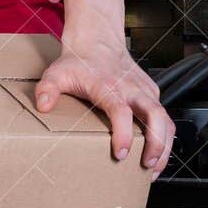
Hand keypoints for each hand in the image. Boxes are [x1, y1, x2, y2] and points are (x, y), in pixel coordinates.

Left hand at [35, 42, 172, 173]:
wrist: (97, 39)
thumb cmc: (79, 61)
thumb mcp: (57, 73)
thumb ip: (47, 88)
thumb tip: (43, 105)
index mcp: (108, 86)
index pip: (121, 111)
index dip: (123, 134)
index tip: (121, 153)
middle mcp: (131, 88)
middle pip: (155, 115)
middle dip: (156, 143)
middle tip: (147, 165)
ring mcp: (144, 90)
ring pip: (165, 118)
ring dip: (164, 145)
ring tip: (154, 168)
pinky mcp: (151, 92)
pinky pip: (164, 115)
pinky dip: (165, 136)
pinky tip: (156, 152)